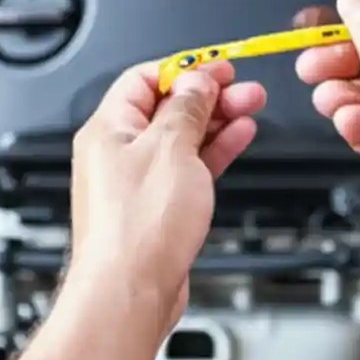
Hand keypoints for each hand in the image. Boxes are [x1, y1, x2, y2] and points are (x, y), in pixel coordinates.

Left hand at [8, 62, 265, 359]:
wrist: (130, 292)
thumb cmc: (137, 228)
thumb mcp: (171, 148)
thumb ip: (187, 109)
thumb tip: (198, 81)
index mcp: (108, 128)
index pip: (145, 78)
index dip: (185, 69)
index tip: (220, 67)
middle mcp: (117, 152)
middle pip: (168, 107)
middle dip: (210, 94)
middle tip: (245, 88)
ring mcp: (137, 181)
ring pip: (182, 137)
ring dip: (217, 120)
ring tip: (251, 108)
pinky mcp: (157, 207)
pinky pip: (188, 166)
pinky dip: (213, 151)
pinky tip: (237, 139)